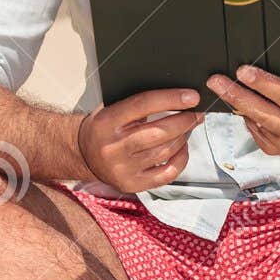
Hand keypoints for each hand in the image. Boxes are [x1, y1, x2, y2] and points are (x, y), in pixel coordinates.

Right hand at [76, 88, 202, 192]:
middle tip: (197, 113)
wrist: (83, 155)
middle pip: (159, 132)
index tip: (192, 97)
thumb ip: (135, 102)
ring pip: (165, 151)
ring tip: (189, 127)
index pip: (144, 105)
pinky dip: (181, 159)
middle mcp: (113, 147)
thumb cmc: (103, 127)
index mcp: (107, 122)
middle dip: (184, 121)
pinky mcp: (132, 185)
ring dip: (184, 137)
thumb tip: (175, 94)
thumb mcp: (110, 108)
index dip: (171, 99)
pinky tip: (182, 148)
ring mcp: (123, 169)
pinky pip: (167, 173)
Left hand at [208, 65, 279, 155]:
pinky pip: (258, 132)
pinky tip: (242, 106)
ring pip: (257, 123)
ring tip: (222, 88)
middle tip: (217, 81)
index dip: (262, 83)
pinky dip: (249, 118)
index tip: (242, 72)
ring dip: (238, 105)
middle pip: (263, 113)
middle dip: (236, 95)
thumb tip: (268, 69)